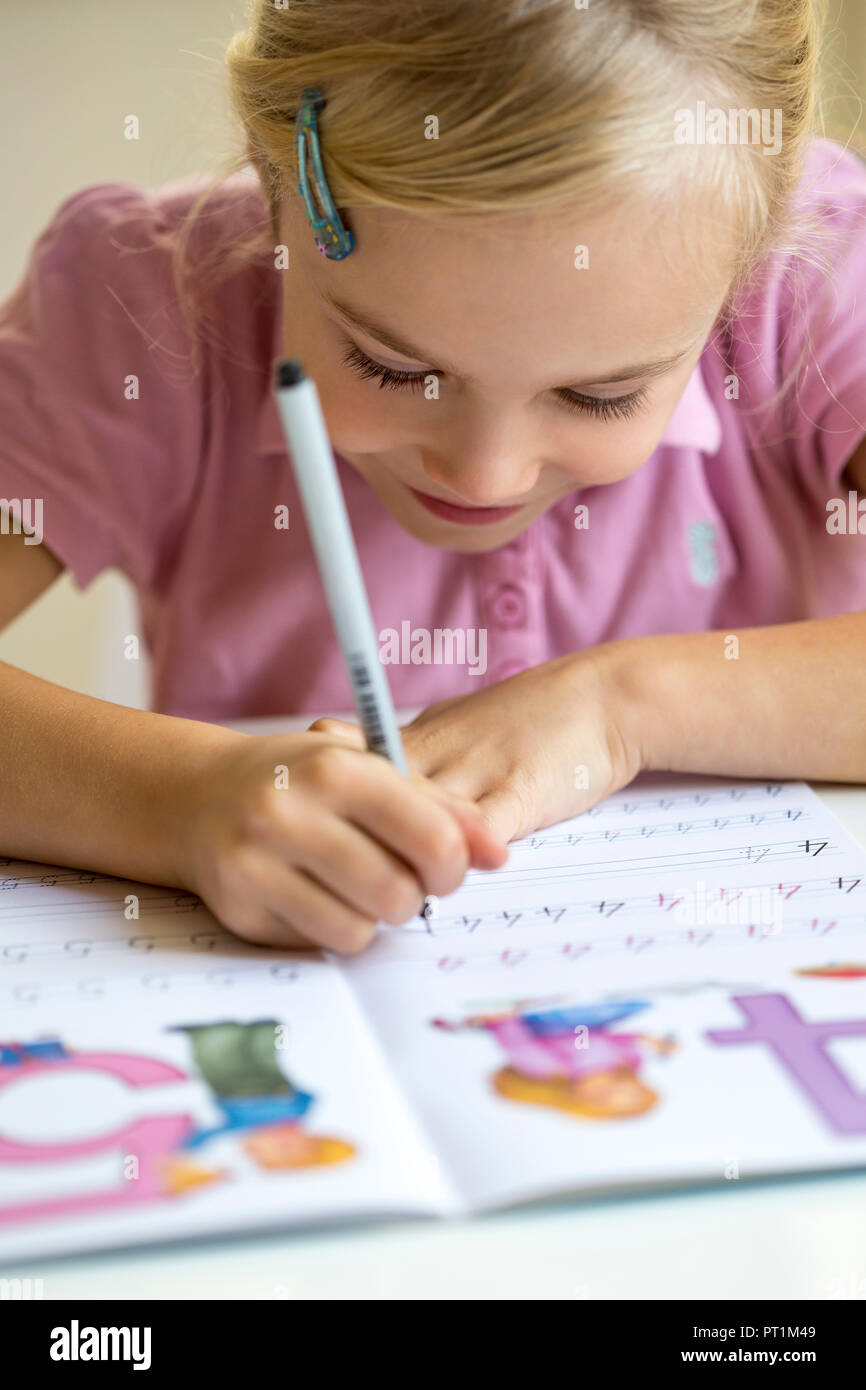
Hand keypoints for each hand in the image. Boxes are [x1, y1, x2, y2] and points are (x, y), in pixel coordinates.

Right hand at [180, 730, 507, 953]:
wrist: (201, 796)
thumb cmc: (305, 780)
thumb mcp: (370, 771)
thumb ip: (440, 808)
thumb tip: (497, 855)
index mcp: (336, 769)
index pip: (430, 837)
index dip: (454, 864)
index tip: (446, 866)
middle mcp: (289, 813)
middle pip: (397, 894)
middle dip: (413, 896)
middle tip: (403, 881)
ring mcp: (256, 864)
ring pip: (358, 930)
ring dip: (372, 917)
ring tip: (358, 886)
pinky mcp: (239, 910)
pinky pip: (318, 943)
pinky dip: (332, 926)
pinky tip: (317, 895)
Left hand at [310, 648, 643, 843]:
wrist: (601, 698)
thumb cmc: (529, 718)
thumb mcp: (458, 725)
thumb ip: (411, 751)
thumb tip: (348, 753)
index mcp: (422, 737)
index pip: (356, 759)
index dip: (324, 786)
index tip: (296, 808)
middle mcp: (440, 752)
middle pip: (378, 793)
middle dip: (348, 828)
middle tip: (319, 863)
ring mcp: (478, 772)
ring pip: (423, 814)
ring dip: (401, 853)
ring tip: (383, 892)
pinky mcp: (519, 792)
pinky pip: (483, 827)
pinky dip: (462, 853)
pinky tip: (450, 876)